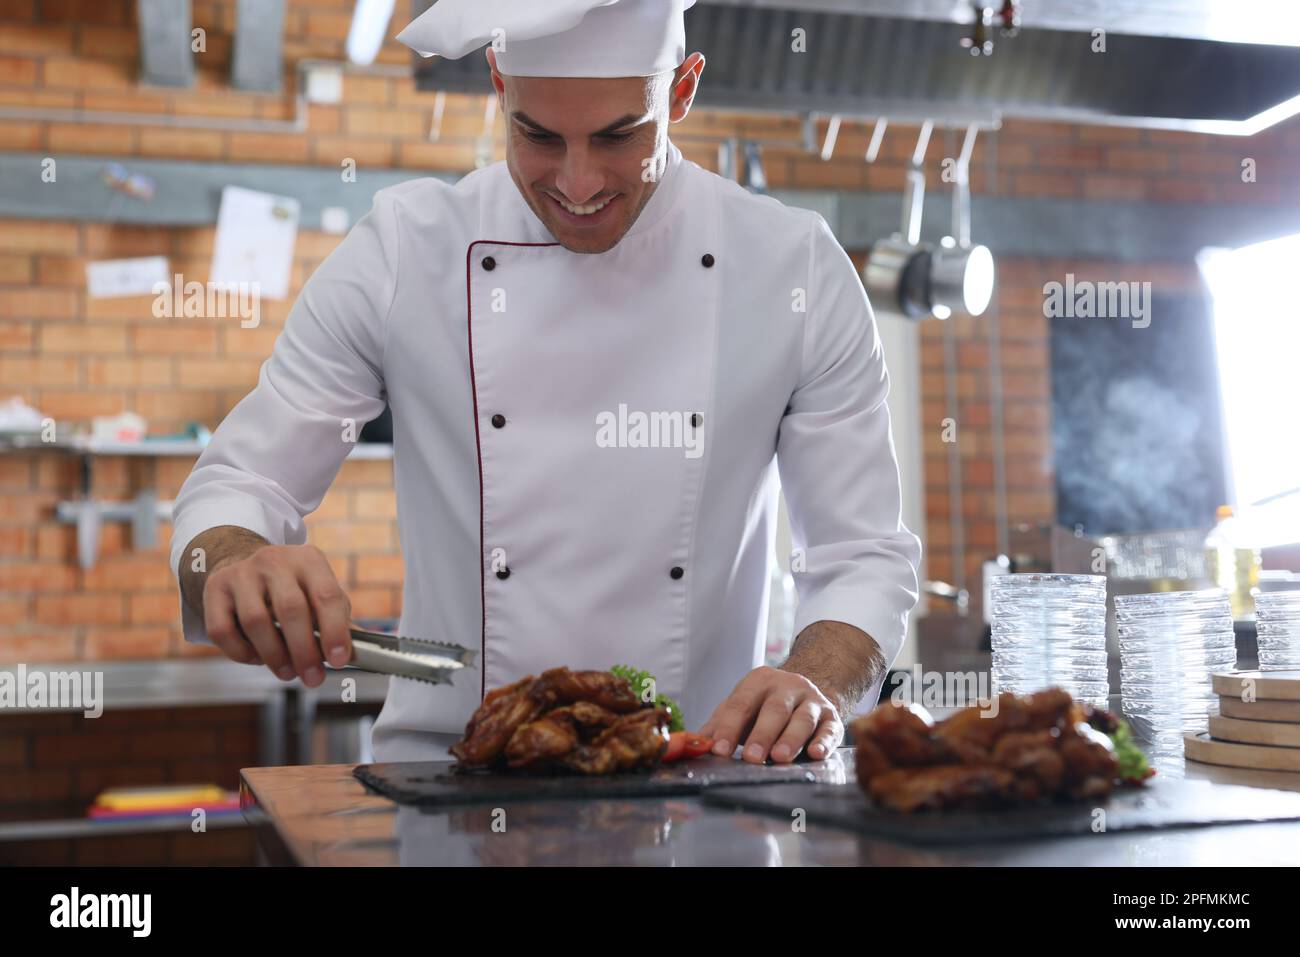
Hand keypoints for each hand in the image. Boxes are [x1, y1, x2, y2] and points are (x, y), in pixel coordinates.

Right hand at [202, 543, 352, 687]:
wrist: (243, 563)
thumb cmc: (291, 587)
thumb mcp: (318, 591)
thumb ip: (338, 620)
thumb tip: (361, 652)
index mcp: (309, 560)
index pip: (327, 595)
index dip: (335, 631)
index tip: (339, 660)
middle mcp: (275, 561)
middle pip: (291, 609)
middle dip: (304, 651)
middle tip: (313, 678)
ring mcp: (241, 573)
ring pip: (255, 620)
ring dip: (274, 655)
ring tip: (287, 673)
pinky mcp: (215, 589)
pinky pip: (223, 629)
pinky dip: (241, 652)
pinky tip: (257, 658)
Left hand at [699, 666, 843, 763]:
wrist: (805, 692)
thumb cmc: (765, 706)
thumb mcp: (741, 707)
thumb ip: (719, 725)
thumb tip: (696, 744)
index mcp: (759, 681)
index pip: (741, 704)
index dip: (729, 727)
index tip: (719, 750)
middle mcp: (788, 686)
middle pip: (774, 710)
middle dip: (762, 735)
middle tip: (752, 758)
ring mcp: (812, 700)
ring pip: (803, 719)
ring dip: (791, 739)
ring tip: (779, 758)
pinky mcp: (832, 716)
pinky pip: (830, 729)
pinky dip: (824, 742)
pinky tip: (815, 753)